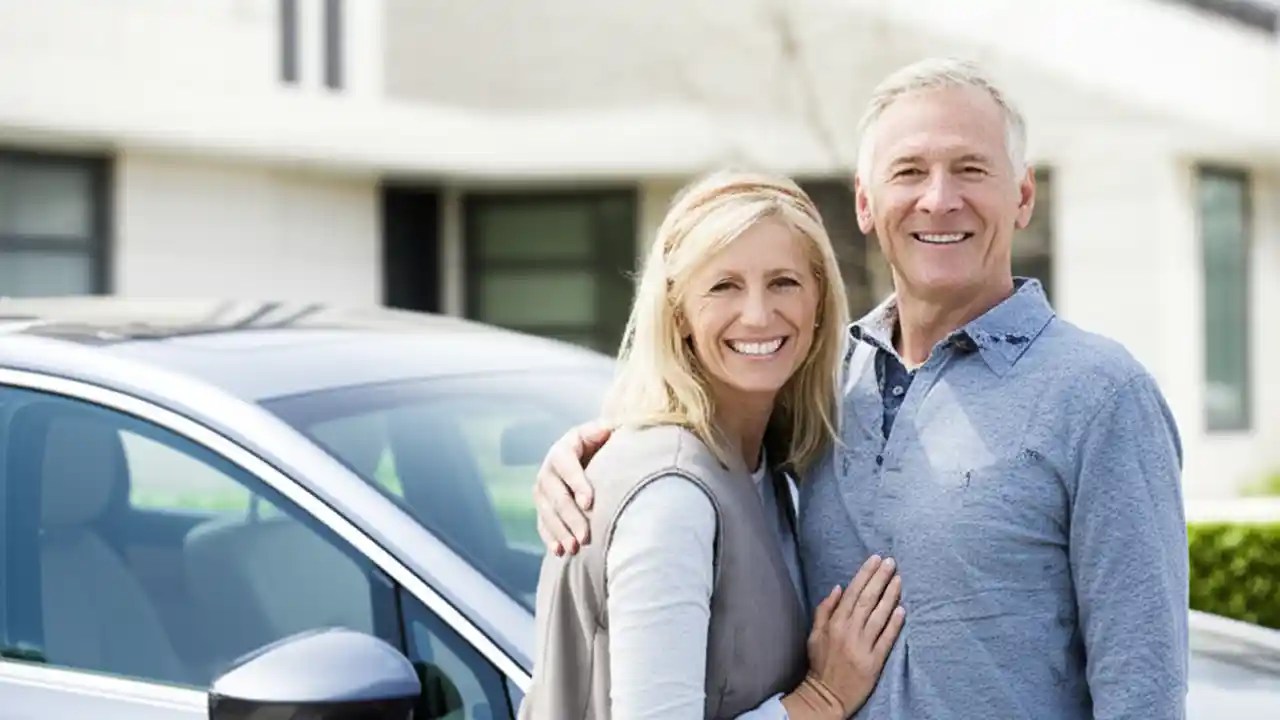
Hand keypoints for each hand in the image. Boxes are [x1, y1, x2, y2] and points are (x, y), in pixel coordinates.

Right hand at [532, 420, 612, 555]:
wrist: (586, 455)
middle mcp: (548, 470)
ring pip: (548, 513)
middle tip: (586, 536)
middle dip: (571, 517)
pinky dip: (550, 538)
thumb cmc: (600, 443)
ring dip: (561, 532)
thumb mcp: (601, 432)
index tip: (589, 503)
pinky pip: (543, 524)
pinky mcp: (542, 507)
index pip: (566, 466)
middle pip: (557, 495)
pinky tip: (560, 551)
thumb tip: (608, 428)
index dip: (577, 483)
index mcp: (563, 449)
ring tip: (575, 548)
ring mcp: (542, 491)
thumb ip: (603, 431)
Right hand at [785, 555, 903, 717]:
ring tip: (899, 579)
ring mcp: (863, 646)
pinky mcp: (874, 661)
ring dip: (890, 596)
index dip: (865, 574)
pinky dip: (894, 623)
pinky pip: (887, 638)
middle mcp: (849, 631)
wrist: (825, 695)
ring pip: (879, 616)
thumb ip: (824, 610)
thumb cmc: (820, 663)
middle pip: (868, 600)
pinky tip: (902, 609)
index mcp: (834, 623)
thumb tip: (838, 588)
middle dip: (880, 578)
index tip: (876, 559)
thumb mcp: (814, 634)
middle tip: (891, 562)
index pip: (853, 593)